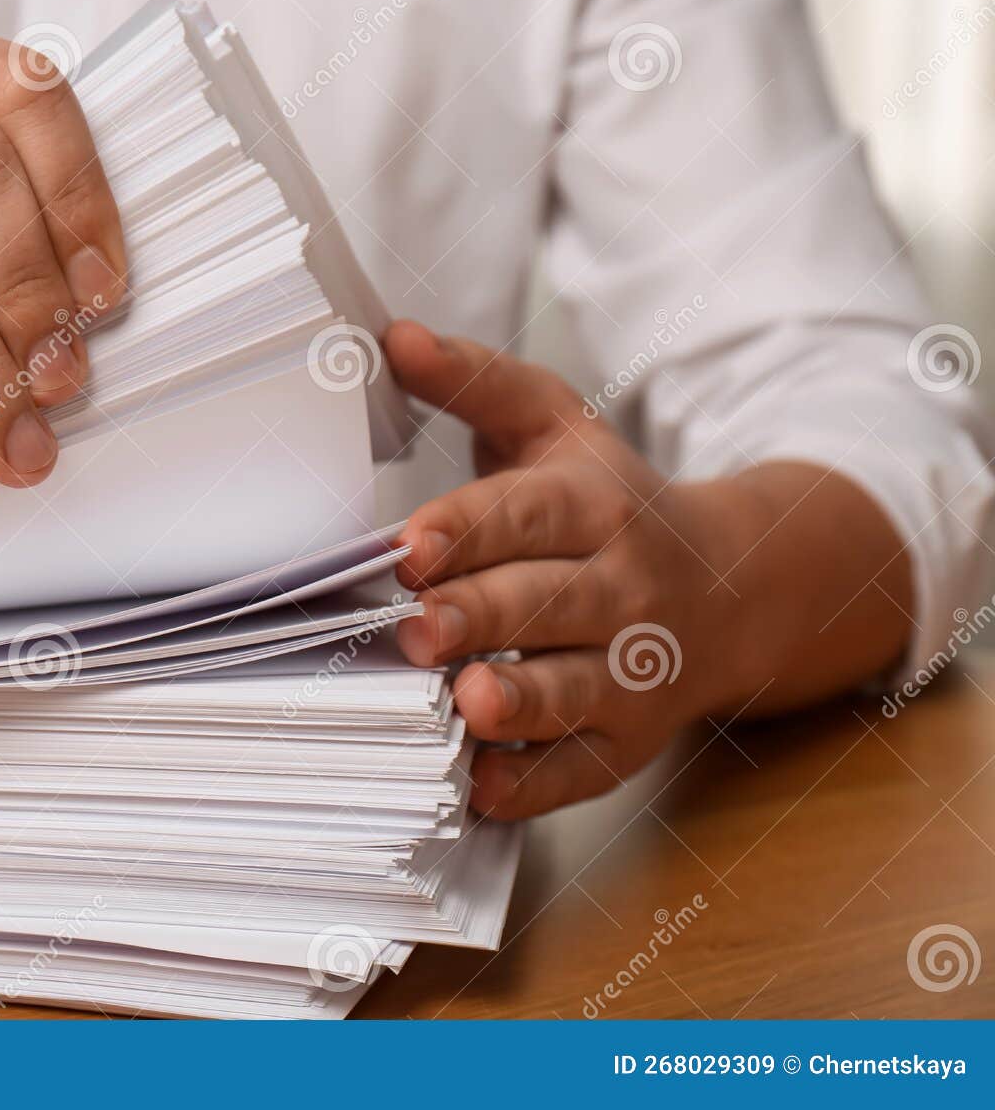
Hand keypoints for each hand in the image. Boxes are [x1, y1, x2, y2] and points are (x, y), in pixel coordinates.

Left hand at [382, 320, 908, 819]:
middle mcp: (624, 587)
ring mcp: (633, 670)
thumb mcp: (555, 425)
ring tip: (466, 703)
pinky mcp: (629, 739)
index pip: (529, 515)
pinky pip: (583, 771)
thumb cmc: (610, 502)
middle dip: (480, 616)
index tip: (408, 545)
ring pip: (575, 690)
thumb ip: (475, 381)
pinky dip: (536, 786)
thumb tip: (391, 336)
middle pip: (547, 603)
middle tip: (415, 628)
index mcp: (597, 505)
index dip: (468, 529)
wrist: (732, 586)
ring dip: (521, 702)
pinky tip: (482, 788)